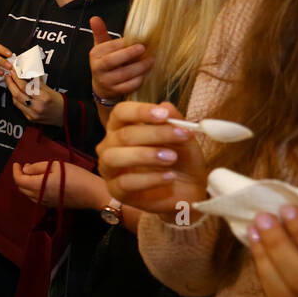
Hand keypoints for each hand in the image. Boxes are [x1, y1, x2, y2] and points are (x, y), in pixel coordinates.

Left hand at [5, 69, 63, 124]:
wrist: (64, 115)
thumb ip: (37, 82)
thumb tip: (28, 72)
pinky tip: (15, 93)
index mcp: (43, 98)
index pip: (25, 87)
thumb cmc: (58, 102)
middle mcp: (37, 107)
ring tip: (10, 83)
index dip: (17, 78)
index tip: (13, 72)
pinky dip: (16, 99)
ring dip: (12, 91)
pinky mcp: (30, 118)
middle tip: (8, 76)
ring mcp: (33, 114)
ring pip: (16, 101)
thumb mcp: (49, 89)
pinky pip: (19, 107)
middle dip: (11, 84)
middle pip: (18, 94)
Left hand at [12, 161, 108, 208]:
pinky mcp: (52, 205)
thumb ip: (37, 167)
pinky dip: (35, 188)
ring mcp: (45, 203)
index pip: (19, 180)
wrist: (92, 193)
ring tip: (34, 172)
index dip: (16, 171)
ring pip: (29, 194)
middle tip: (26, 166)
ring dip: (27, 183)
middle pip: (22, 188)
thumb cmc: (76, 177)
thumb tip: (25, 169)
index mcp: (38, 186)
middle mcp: (39, 197)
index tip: (17, 163)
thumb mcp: (56, 166)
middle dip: (21, 176)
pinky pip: (37, 197)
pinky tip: (43, 181)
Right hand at [89, 15, 152, 102]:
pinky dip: (138, 80)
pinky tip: (146, 74)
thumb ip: (100, 32)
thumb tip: (94, 18)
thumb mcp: (102, 46)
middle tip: (144, 48)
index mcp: (95, 55)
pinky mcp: (114, 91)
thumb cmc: (107, 61)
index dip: (122, 44)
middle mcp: (97, 68)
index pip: (107, 47)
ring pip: (122, 75)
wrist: (102, 85)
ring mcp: (105, 81)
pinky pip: (127, 87)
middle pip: (111, 61)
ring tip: (151, 61)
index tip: (137, 39)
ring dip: (139, 67)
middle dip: (129, 54)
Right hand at [95, 101, 207, 217]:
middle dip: (155, 134)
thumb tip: (166, 106)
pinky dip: (149, 179)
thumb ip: (174, 121)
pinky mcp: (115, 190)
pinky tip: (169, 177)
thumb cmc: (180, 159)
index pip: (121, 112)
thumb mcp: (182, 137)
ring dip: (146, 155)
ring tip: (172, 157)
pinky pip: (125, 182)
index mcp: (122, 127)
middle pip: (124, 135)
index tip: (164, 115)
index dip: (140, 111)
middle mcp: (110, 145)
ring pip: (115, 157)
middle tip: (182, 135)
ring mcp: (110, 168)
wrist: (188, 190)